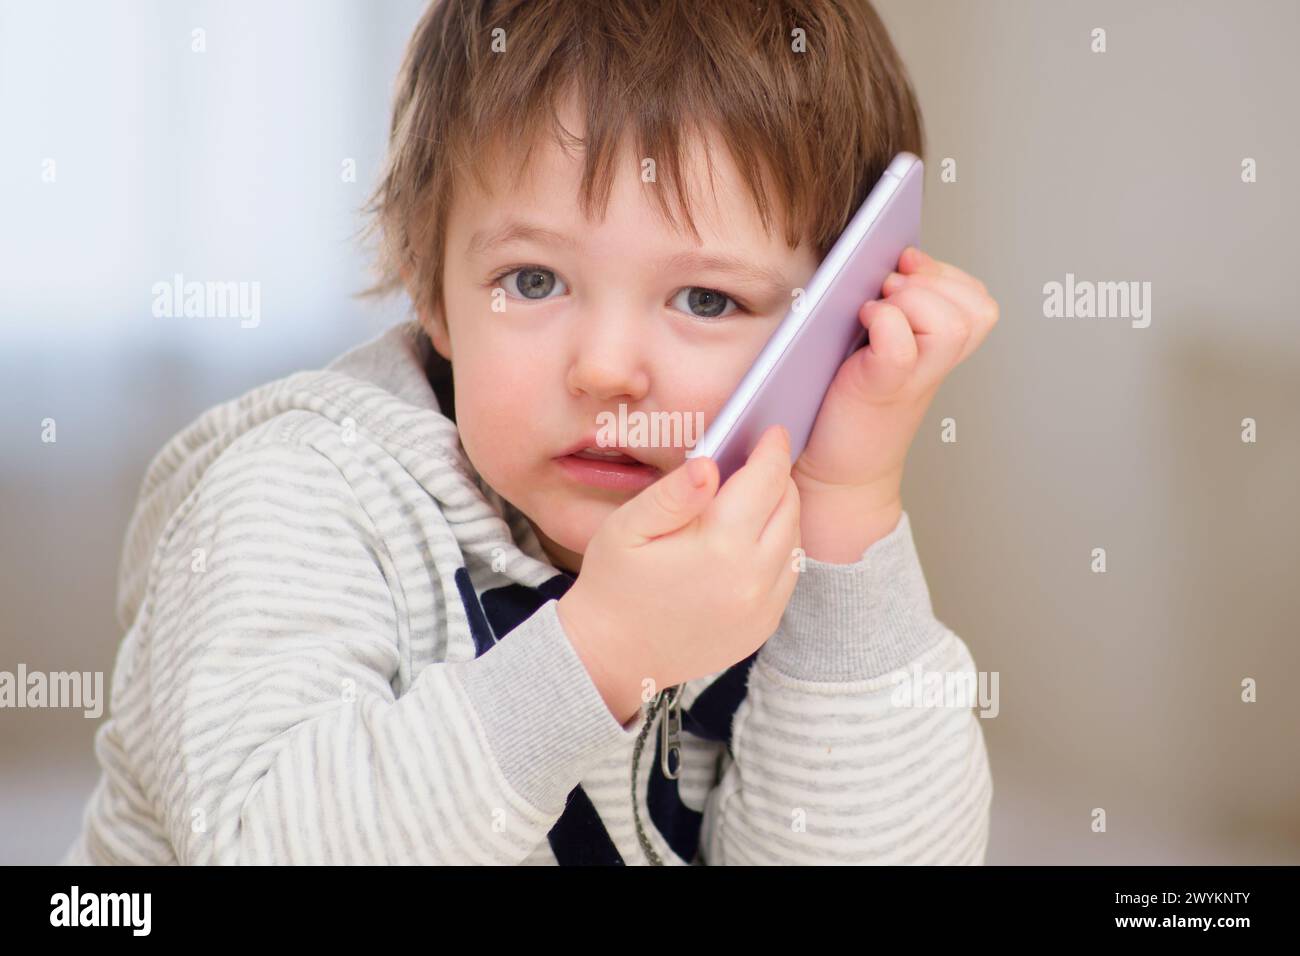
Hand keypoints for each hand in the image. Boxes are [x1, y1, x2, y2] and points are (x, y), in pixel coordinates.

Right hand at [557, 425, 799, 722]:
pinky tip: (752, 538)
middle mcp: (752, 579)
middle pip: (789, 508)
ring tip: (755, 496)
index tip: (773, 431)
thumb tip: (708, 464)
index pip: (765, 481)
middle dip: (778, 478)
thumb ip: (672, 495)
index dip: (772, 450)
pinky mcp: (763, 625)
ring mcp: (762, 607)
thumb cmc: (613, 585)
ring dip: (782, 513)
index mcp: (720, 548)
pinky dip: (779, 548)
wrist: (611, 656)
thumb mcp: (626, 528)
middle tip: (760, 461)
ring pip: (795, 540)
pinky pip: (789, 574)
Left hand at [791, 247, 999, 562]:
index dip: (945, 274)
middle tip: (890, 290)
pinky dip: (885, 322)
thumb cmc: (844, 405)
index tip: (907, 263)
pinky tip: (863, 320)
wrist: (829, 470)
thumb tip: (890, 260)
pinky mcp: (881, 390)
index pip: (976, 299)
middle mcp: (934, 365)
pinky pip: (901, 346)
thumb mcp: (876, 346)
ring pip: (953, 323)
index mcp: (936, 349)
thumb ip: (893, 308)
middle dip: (932, 283)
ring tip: (876, 306)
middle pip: (976, 307)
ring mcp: (914, 380)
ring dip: (914, 301)